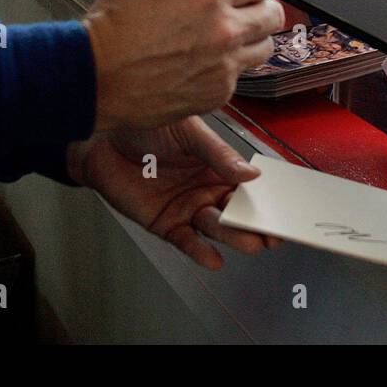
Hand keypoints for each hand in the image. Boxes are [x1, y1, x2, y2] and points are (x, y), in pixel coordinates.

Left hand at [68, 116, 278, 269]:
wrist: (102, 139)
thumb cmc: (146, 127)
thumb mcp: (188, 132)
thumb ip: (218, 155)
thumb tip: (253, 174)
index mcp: (218, 167)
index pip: (250, 188)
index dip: (267, 201)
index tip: (285, 213)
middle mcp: (207, 190)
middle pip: (238, 212)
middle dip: (257, 224)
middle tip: (272, 233)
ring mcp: (187, 208)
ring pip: (216, 228)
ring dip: (234, 237)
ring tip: (251, 243)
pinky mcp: (165, 223)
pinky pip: (187, 241)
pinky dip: (200, 252)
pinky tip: (213, 259)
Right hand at [82, 0, 283, 131]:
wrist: (95, 78)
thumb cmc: (111, 28)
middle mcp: (224, 30)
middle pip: (273, 15)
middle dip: (259, 8)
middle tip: (243, 11)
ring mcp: (223, 66)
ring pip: (264, 49)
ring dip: (250, 40)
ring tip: (227, 40)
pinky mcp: (216, 94)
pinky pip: (239, 78)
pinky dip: (227, 69)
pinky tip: (204, 64)